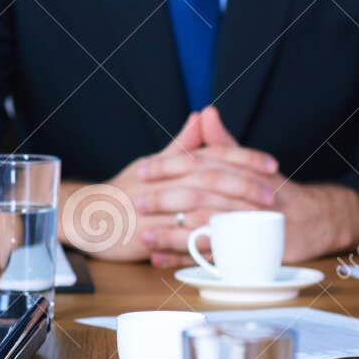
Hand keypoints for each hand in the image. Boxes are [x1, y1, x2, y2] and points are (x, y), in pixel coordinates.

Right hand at [61, 107, 276, 262]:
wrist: (84, 217)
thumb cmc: (121, 191)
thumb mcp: (151, 164)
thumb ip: (181, 145)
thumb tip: (203, 116)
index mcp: (165, 164)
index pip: (210, 155)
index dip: (243, 158)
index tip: (272, 164)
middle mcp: (159, 183)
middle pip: (208, 180)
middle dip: (244, 187)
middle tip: (274, 196)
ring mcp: (151, 210)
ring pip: (197, 208)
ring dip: (231, 214)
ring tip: (259, 220)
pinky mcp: (144, 235)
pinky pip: (180, 238)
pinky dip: (206, 240)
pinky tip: (228, 243)